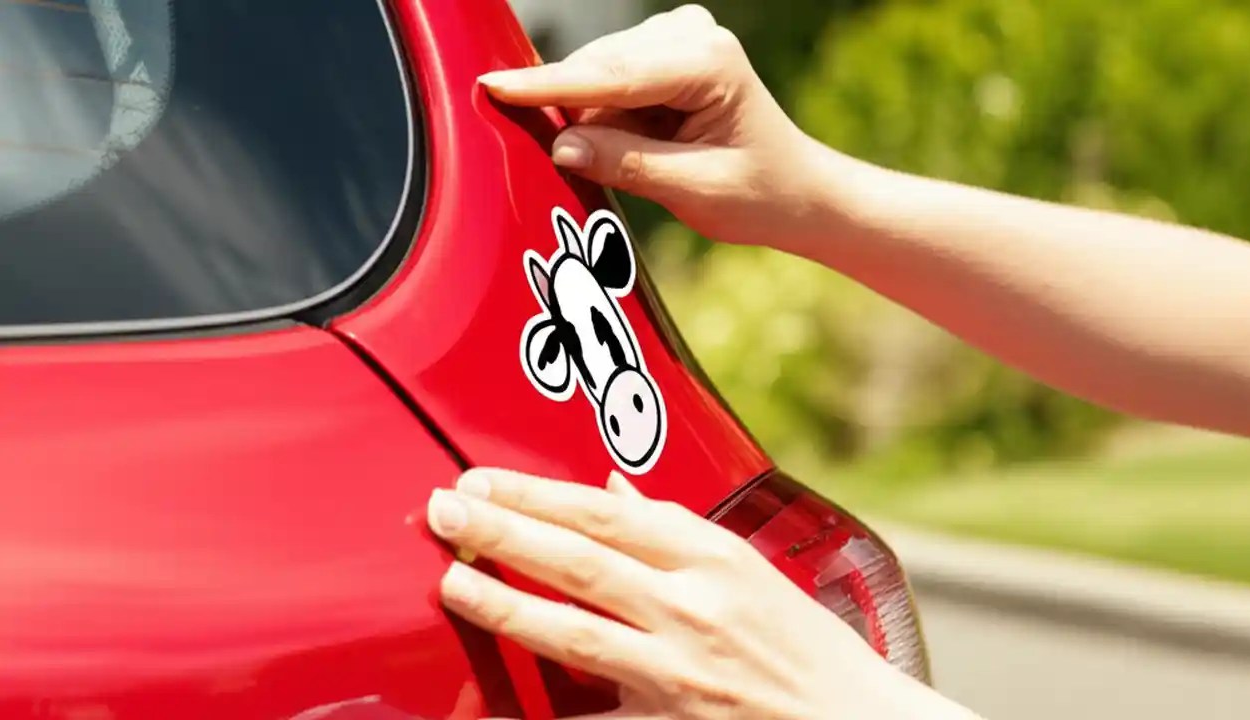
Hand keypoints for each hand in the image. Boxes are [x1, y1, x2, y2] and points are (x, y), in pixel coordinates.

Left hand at [421, 469, 976, 719]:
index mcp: (712, 556)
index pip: (603, 512)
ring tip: (452, 581)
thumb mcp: (744, 568)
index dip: (534, 494)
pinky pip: (594, 711)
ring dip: (505, 602)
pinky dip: (547, 701)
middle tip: (445, 509)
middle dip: (503, 532)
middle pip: (579, 560)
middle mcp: (694, 606)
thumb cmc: (803, 643)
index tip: (482, 480)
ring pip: (576, 630)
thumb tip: (610, 487)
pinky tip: (495, 692)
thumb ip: (670, 529)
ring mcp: (681, 668)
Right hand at [479, 5, 826, 248]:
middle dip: (569, 114)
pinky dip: (603, 116)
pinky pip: (608, 83)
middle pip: (598, 71)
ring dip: (589, 119)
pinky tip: (630, 146)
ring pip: (597, 76)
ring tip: (635, 165)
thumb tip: (560, 146)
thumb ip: (625, 163)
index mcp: (708, 64)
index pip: (611, 76)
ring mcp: (677, 38)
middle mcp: (692, 36)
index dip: (548, 86)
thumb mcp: (692, 190)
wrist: (796, 191)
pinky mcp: (663, 54)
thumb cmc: (758, 193)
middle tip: (556, 164)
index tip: (492, 86)